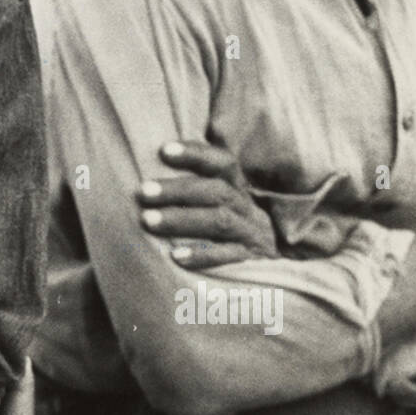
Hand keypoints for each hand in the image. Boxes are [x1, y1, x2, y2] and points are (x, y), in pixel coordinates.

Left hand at [134, 140, 278, 267]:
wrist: (272, 263)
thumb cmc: (227, 225)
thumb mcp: (219, 201)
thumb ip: (193, 185)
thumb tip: (150, 167)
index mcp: (237, 187)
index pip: (222, 162)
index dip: (195, 153)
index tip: (164, 151)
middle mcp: (246, 207)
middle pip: (216, 191)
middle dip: (177, 190)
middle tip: (143, 192)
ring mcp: (250, 234)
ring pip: (220, 221)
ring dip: (182, 219)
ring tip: (148, 220)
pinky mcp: (250, 261)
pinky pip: (228, 257)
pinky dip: (202, 255)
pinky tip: (175, 256)